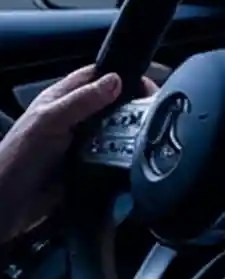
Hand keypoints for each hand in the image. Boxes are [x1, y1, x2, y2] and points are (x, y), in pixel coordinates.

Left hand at [0, 66, 145, 243]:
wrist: (11, 203)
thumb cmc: (19, 157)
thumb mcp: (50, 121)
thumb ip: (81, 100)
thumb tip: (116, 80)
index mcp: (61, 99)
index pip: (96, 76)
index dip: (120, 75)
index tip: (147, 86)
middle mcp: (76, 118)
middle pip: (112, 104)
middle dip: (133, 107)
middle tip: (155, 114)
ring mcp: (85, 143)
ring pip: (118, 131)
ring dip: (134, 134)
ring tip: (153, 136)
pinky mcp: (92, 165)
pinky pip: (117, 156)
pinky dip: (129, 157)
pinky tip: (141, 158)